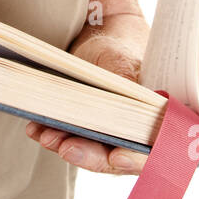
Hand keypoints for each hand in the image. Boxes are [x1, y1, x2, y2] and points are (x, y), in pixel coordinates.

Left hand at [24, 30, 146, 174]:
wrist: (102, 39)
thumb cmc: (119, 47)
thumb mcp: (121, 58)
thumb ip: (126, 77)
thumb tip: (131, 93)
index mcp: (161, 118)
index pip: (154, 149)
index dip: (136, 159)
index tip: (115, 157)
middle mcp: (140, 135)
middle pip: (120, 159)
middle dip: (91, 156)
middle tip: (66, 148)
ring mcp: (114, 137)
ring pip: (94, 155)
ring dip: (69, 148)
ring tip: (46, 136)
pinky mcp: (91, 134)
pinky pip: (75, 142)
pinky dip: (56, 138)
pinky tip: (37, 129)